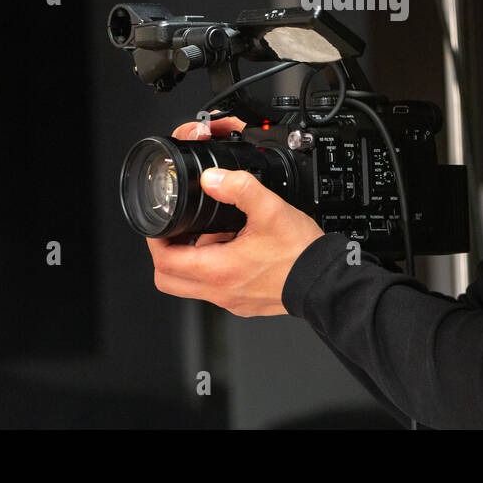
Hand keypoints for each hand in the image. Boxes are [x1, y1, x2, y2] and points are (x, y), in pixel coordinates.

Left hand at [149, 116, 325, 315]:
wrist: (327, 280)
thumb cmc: (301, 253)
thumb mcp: (270, 209)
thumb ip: (239, 187)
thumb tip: (212, 178)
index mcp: (218, 269)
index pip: (163, 261)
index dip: (156, 239)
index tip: (162, 223)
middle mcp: (220, 291)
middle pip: (168, 280)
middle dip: (166, 253)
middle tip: (178, 232)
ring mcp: (231, 301)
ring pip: (191, 285)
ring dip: (193, 261)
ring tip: (215, 236)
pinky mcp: (244, 303)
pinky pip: (215, 289)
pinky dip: (214, 270)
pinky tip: (236, 250)